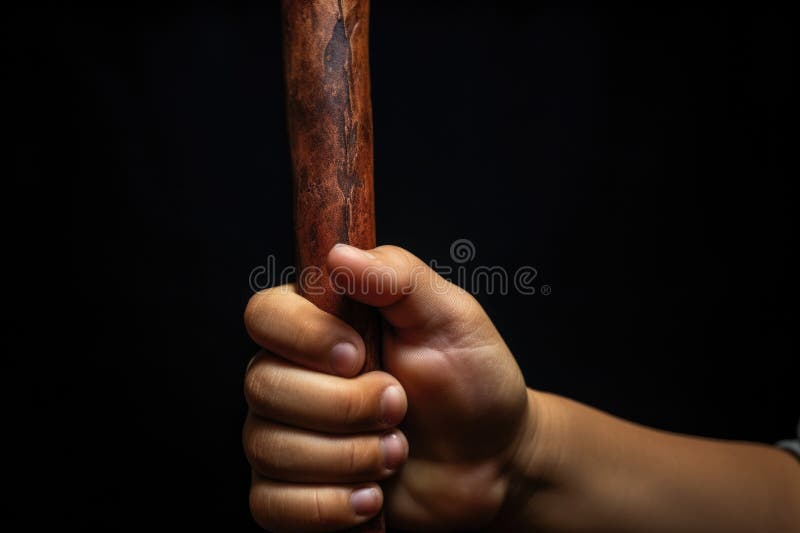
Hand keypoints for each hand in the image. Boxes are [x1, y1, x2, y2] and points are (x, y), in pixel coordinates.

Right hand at [243, 244, 530, 531]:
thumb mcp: (451, 318)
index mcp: (323, 324)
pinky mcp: (294, 490)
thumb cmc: (473, 380)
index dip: (303, 338)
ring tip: (396, 451)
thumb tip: (337, 255)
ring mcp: (289, 434)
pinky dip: (324, 508)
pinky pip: (269, 504)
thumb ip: (398, 278)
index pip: (263, 314)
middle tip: (400, 408)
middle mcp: (294, 375)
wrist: (494, 459)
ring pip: (267, 447)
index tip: (357, 354)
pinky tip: (369, 498)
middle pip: (262, 385)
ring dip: (346, 458)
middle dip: (343, 408)